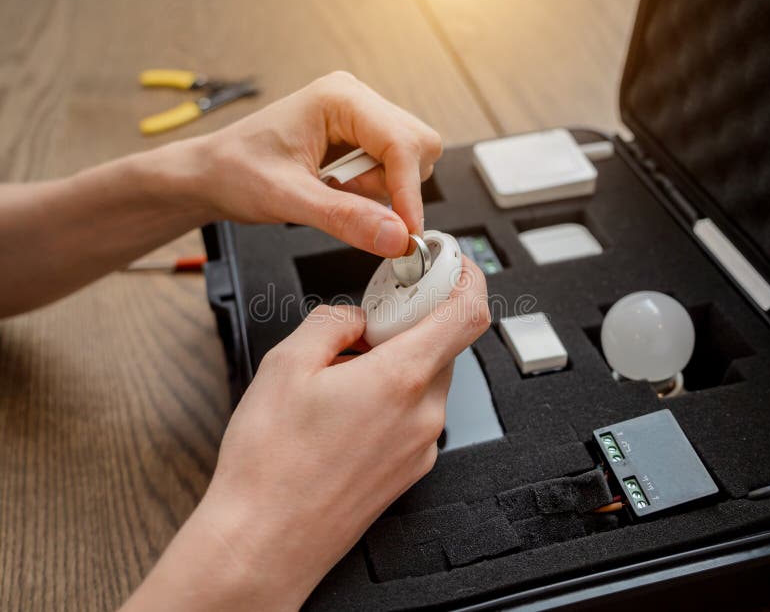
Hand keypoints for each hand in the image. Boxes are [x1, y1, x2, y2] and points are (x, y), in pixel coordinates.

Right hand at [122, 258, 488, 610]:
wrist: (265, 540)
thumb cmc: (272, 465)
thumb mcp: (287, 365)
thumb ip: (333, 322)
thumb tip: (353, 318)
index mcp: (400, 379)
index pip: (467, 314)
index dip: (467, 278)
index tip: (451, 265)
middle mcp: (422, 415)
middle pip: (444, 345)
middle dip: (411, 324)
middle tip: (367, 324)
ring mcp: (420, 446)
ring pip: (426, 380)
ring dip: (397, 362)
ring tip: (343, 375)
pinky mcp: (410, 469)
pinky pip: (414, 414)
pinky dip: (393, 396)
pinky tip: (347, 408)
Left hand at [190, 71, 442, 256]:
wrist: (211, 174)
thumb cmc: (236, 171)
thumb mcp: (287, 199)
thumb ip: (345, 219)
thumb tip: (396, 237)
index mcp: (340, 98)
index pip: (401, 143)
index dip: (408, 193)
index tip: (408, 234)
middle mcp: (356, 102)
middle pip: (417, 148)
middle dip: (396, 187)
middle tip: (351, 200)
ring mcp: (360, 121)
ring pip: (410, 162)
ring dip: (381, 191)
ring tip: (334, 192)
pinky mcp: (359, 142)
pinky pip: (392, 172)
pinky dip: (373, 192)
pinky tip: (339, 190)